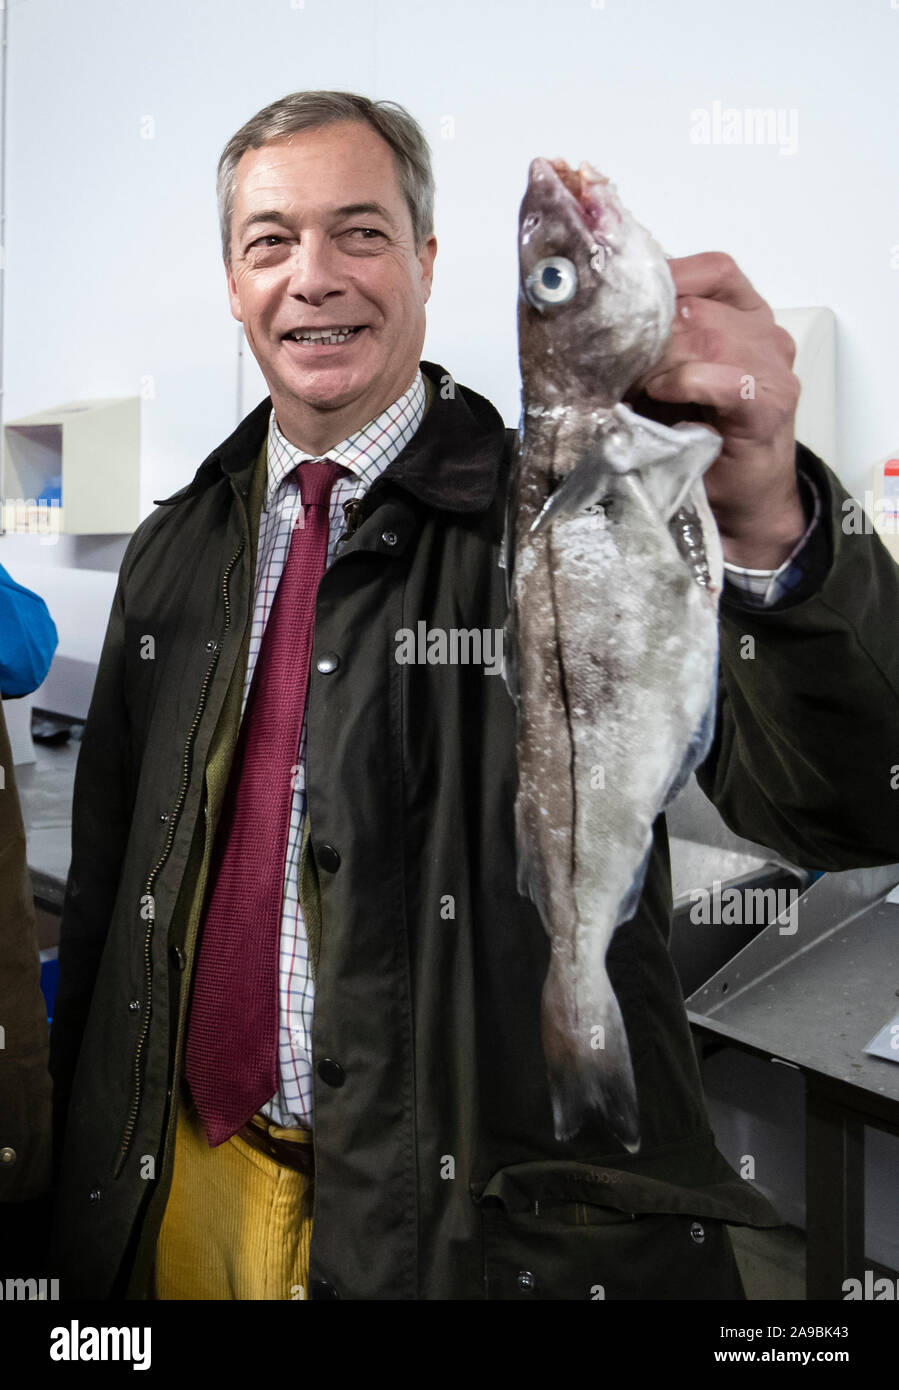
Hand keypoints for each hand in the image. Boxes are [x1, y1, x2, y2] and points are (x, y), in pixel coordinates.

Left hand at [627, 252, 804, 568]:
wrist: (739, 501)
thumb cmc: (701, 439)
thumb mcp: (666, 377)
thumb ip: (651, 342)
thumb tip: (592, 316)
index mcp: (744, 314)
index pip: (709, 270)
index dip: (663, 278)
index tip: (615, 302)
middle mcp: (764, 333)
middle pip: (697, 307)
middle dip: (646, 334)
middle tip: (609, 363)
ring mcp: (773, 367)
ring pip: (708, 336)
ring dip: (658, 361)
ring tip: (632, 387)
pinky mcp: (769, 405)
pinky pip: (727, 378)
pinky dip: (687, 382)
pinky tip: (662, 394)